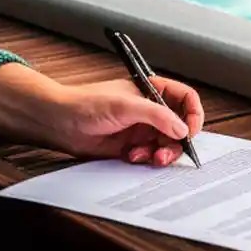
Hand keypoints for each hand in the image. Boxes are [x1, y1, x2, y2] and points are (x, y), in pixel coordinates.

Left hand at [0, 63, 205, 166]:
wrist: (58, 123)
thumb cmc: (85, 104)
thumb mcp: (126, 105)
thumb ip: (157, 115)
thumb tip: (181, 129)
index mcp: (152, 91)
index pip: (185, 99)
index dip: (193, 114)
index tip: (190, 130)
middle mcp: (150, 110)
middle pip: (180, 126)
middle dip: (176, 141)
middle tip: (167, 152)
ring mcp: (142, 129)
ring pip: (166, 144)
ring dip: (161, 153)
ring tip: (148, 157)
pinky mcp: (132, 146)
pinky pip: (150, 156)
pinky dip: (145, 159)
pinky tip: (130, 156)